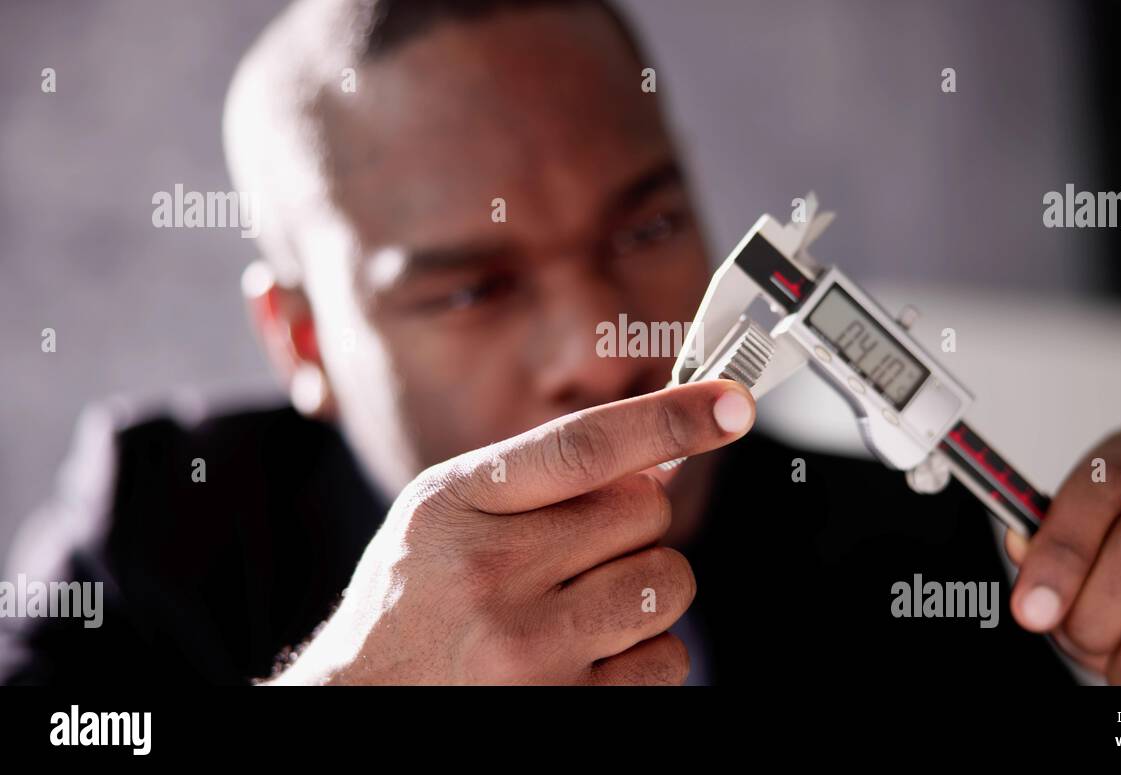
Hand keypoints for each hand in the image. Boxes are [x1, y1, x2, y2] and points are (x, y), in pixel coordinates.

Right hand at [268, 380, 754, 684]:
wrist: (367, 697)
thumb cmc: (415, 597)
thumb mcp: (446, 510)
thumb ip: (538, 475)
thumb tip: (658, 455)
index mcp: (460, 503)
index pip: (584, 446)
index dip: (671, 419)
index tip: (730, 406)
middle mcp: (492, 574)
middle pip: (645, 514)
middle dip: (633, 526)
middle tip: (582, 549)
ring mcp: (530, 649)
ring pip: (668, 585)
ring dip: (646, 586)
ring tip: (584, 602)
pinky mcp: (567, 707)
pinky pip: (668, 659)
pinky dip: (646, 650)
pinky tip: (590, 651)